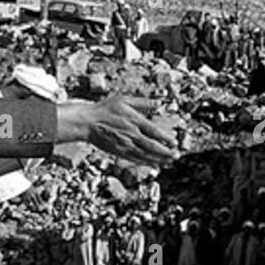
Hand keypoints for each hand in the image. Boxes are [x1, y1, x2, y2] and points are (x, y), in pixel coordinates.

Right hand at [58, 96, 178, 165]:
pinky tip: (155, 164)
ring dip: (159, 159)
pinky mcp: (119, 152)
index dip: (166, 138)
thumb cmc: (106, 109)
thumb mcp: (124, 100)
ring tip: (170, 162)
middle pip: (152, 146)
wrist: (87, 123)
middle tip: (177, 155)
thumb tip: (159, 103)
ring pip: (145, 155)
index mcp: (134, 121)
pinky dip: (147, 163)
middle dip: (166, 152)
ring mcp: (125, 145)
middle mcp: (131, 134)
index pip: (154, 131)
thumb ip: (143, 102)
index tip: (175, 142)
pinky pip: (136, 159)